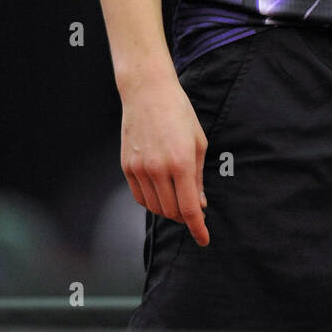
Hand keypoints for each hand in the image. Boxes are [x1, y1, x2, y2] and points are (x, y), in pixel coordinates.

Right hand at [120, 74, 210, 245]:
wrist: (147, 92)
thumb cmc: (179, 113)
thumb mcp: (198, 142)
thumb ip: (198, 177)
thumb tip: (200, 205)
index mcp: (181, 162)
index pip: (189, 208)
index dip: (198, 228)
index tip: (204, 239)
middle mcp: (158, 169)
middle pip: (171, 211)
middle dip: (184, 216)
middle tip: (193, 210)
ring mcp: (139, 168)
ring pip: (154, 207)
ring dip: (168, 210)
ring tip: (177, 198)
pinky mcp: (127, 166)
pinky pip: (139, 196)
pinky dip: (151, 201)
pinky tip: (160, 194)